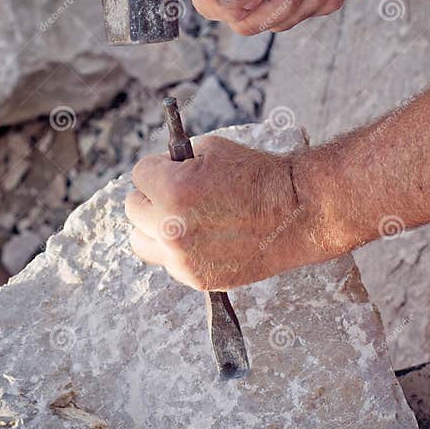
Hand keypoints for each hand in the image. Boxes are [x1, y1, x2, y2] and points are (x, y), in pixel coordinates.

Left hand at [125, 136, 323, 290]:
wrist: (296, 213)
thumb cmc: (257, 175)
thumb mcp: (211, 149)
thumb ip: (176, 162)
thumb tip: (158, 171)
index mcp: (172, 190)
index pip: (140, 174)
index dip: (160, 168)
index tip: (174, 170)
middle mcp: (171, 228)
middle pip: (134, 209)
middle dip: (153, 196)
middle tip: (177, 193)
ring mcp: (182, 258)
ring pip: (141, 241)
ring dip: (155, 228)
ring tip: (182, 219)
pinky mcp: (197, 278)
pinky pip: (168, 262)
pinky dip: (178, 251)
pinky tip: (203, 238)